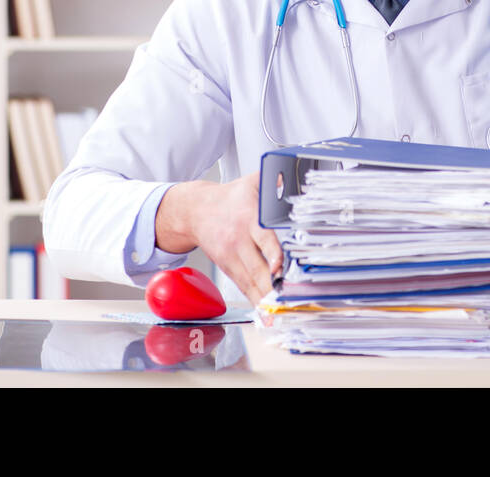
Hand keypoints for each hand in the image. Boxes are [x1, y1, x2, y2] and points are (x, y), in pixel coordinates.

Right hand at [155, 172, 282, 306]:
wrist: (195, 211)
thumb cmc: (230, 197)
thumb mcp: (252, 181)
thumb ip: (274, 178)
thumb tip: (293, 174)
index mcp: (248, 218)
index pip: (263, 238)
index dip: (272, 254)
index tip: (281, 268)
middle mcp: (239, 241)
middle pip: (258, 267)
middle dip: (273, 285)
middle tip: (288, 300)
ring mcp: (232, 257)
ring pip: (251, 282)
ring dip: (266, 300)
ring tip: (279, 315)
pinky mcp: (229, 268)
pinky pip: (244, 288)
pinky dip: (256, 302)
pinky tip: (267, 315)